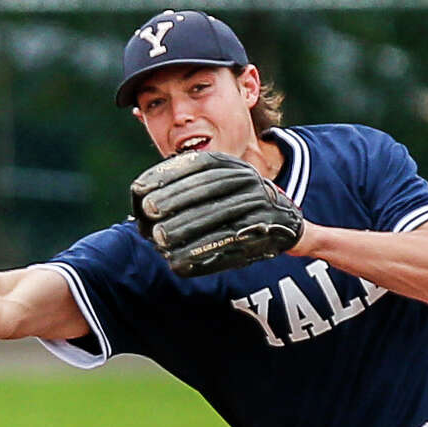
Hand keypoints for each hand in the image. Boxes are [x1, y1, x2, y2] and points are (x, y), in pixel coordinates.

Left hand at [130, 150, 303, 277]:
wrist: (288, 224)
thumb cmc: (238, 206)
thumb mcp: (218, 188)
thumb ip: (186, 191)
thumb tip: (140, 205)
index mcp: (233, 166)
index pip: (197, 164)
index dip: (167, 174)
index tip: (139, 188)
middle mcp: (248, 180)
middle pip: (206, 188)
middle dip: (174, 200)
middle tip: (147, 215)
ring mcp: (258, 206)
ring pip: (216, 215)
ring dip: (185, 228)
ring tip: (159, 239)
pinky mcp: (262, 233)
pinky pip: (228, 243)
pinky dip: (201, 253)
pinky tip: (179, 262)